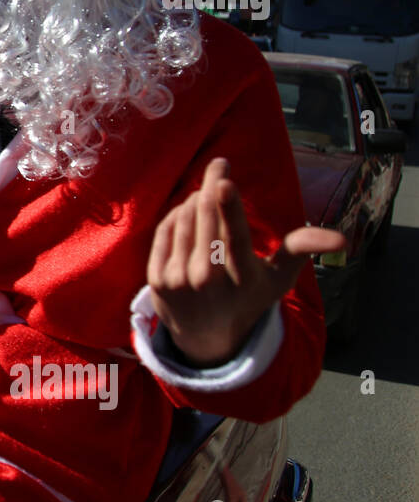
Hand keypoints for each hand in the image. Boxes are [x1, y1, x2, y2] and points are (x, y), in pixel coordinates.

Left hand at [148, 157, 346, 366]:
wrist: (205, 336)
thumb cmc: (248, 296)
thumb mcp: (278, 277)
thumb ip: (302, 249)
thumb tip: (343, 238)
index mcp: (243, 280)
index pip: (235, 239)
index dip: (228, 208)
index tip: (222, 181)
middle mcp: (208, 282)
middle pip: (206, 218)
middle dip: (213, 185)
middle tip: (220, 165)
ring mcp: (179, 281)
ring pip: (185, 218)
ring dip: (197, 200)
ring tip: (209, 199)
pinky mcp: (157, 279)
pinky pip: (166, 228)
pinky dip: (178, 215)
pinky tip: (190, 216)